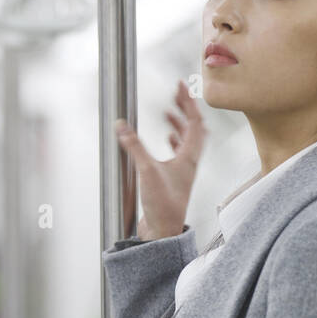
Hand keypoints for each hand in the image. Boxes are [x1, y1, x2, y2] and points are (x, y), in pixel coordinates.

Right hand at [115, 79, 205, 240]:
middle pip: (194, 129)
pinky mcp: (174, 179)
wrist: (162, 232)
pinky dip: (173, 141)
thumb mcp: (147, 171)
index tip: (180, 85)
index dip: (188, 101)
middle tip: (176, 95)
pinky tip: (165, 139)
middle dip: (185, 110)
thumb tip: (121, 125)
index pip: (195, 122)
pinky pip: (178, 153)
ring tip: (168, 113)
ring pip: (187, 141)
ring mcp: (183, 171)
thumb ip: (134, 146)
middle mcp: (190, 163)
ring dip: (179, 125)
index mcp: (190, 158)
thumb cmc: (162, 205)